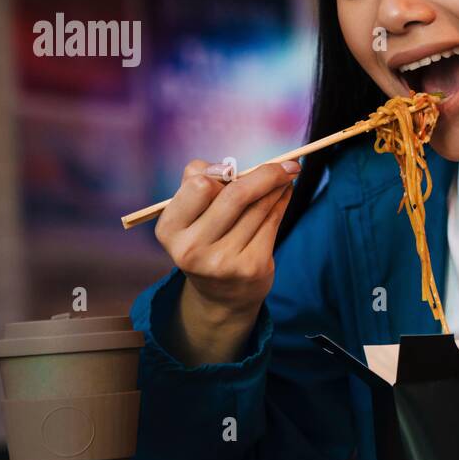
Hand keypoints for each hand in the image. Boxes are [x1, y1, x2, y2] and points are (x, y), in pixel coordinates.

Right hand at [155, 158, 297, 315]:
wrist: (221, 295)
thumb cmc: (205, 240)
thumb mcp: (189, 216)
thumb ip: (200, 182)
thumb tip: (232, 165)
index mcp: (170, 229)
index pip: (199, 184)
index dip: (220, 171)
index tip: (234, 167)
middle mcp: (192, 248)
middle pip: (235, 195)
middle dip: (265, 174)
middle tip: (288, 163)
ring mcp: (223, 261)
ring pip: (259, 206)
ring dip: (278, 185)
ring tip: (288, 175)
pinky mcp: (250, 267)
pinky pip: (272, 222)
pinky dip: (282, 202)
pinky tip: (285, 193)